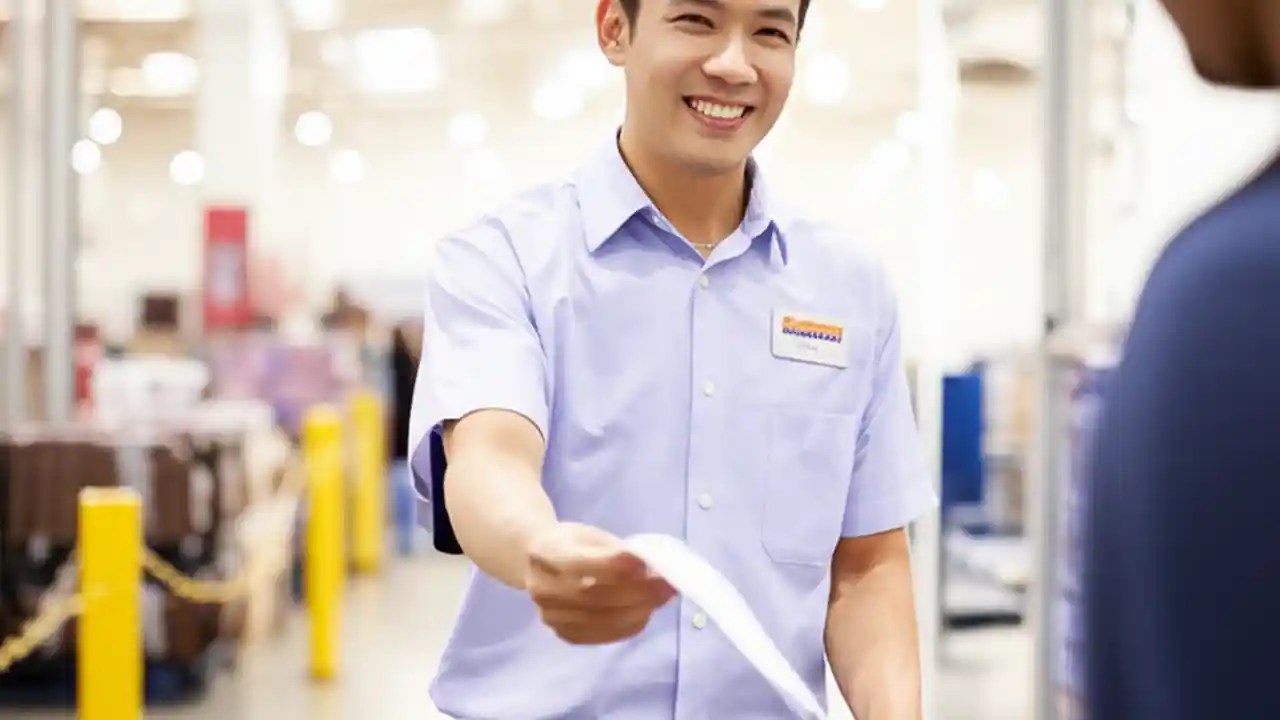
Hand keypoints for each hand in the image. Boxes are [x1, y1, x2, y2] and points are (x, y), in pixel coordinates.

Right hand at [525, 522, 676, 644]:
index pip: (580, 563)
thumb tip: (654, 568)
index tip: (644, 564)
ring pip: (601, 619)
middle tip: (666, 585)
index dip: (613, 566)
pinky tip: (644, 613)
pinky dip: (628, 626)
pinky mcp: (563, 634)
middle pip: (594, 595)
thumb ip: (617, 551)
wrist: (537, 563)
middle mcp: (541, 587)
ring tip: (661, 598)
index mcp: (545, 552)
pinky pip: (601, 636)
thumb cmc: (572, 544)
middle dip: (636, 592)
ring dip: (637, 610)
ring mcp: (550, 615)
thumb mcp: (591, 536)